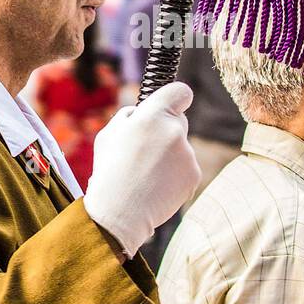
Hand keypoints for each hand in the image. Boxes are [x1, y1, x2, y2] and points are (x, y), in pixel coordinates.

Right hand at [83, 82, 200, 259]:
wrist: (120, 212)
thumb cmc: (109, 170)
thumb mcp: (109, 133)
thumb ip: (131, 116)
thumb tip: (144, 111)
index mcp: (153, 115)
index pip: (181, 91)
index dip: (176, 97)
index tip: (174, 103)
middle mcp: (175, 131)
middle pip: (179, 121)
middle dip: (166, 130)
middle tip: (145, 151)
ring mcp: (187, 154)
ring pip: (181, 147)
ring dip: (168, 156)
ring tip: (145, 174)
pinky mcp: (194, 174)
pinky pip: (185, 167)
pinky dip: (174, 175)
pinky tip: (156, 185)